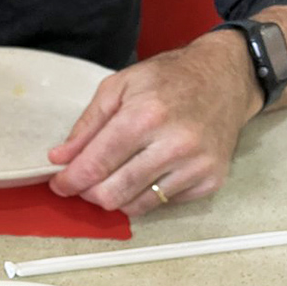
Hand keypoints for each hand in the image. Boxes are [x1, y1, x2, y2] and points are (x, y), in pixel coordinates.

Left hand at [48, 33, 262, 215]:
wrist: (227, 78)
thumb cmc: (170, 79)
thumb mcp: (120, 86)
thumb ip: (87, 125)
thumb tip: (60, 159)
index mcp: (146, 116)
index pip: (96, 165)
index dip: (70, 181)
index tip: (59, 185)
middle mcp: (174, 144)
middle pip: (112, 194)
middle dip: (89, 193)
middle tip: (84, 183)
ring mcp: (196, 166)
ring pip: (135, 206)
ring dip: (116, 197)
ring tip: (113, 177)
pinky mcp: (210, 181)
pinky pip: (162, 205)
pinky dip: (145, 196)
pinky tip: (146, 173)